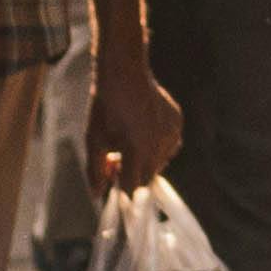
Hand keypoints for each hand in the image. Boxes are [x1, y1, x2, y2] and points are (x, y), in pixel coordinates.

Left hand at [88, 56, 182, 195]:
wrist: (124, 74)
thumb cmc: (105, 108)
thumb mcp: (93, 140)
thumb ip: (95, 171)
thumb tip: (97, 195)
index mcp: (135, 151)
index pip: (132, 188)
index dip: (121, 182)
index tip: (114, 169)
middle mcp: (157, 145)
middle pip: (147, 177)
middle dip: (133, 171)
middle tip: (120, 153)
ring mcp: (170, 133)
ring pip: (160, 161)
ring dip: (147, 158)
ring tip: (133, 137)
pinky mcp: (177, 122)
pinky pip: (170, 144)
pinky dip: (158, 143)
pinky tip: (145, 127)